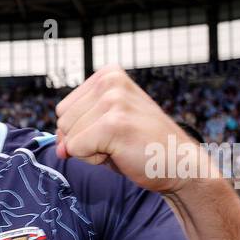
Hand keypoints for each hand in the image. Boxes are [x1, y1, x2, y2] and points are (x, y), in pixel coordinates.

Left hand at [56, 65, 201, 193]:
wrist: (180, 164)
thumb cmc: (141, 146)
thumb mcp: (104, 127)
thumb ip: (76, 129)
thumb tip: (59, 147)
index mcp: (108, 74)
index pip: (63, 109)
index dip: (81, 130)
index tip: (112, 131)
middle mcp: (110, 81)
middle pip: (63, 122)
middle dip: (83, 140)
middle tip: (117, 141)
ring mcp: (113, 100)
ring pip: (68, 137)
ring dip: (90, 151)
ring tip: (120, 145)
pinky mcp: (114, 123)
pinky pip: (76, 149)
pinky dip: (94, 160)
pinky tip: (120, 153)